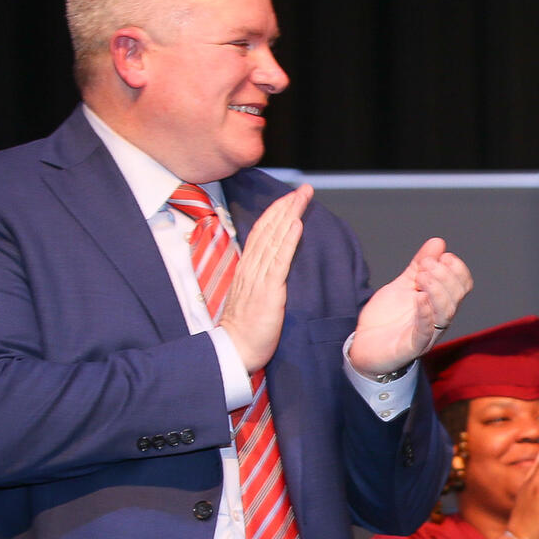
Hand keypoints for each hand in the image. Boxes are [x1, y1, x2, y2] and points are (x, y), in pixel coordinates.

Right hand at [221, 185, 309, 373]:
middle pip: (269, 229)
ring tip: (302, 198)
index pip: (262, 233)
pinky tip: (296, 225)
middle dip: (287, 206)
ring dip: (289, 215)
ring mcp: (258, 278)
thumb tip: (274, 268)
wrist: (234, 349)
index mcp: (248, 269)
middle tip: (303, 189)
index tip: (291, 197)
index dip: (276, 213)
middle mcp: (251, 268)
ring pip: (274, 239)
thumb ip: (261, 280)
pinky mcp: (268, 290)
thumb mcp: (252, 297)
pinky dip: (288, 241)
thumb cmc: (246, 329)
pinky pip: (279, 261)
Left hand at [351, 237, 474, 377]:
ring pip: (446, 313)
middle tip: (425, 265)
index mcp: (440, 303)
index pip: (463, 285)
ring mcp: (427, 334)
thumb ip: (419, 266)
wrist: (362, 345)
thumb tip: (438, 243)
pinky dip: (425, 314)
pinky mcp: (411, 347)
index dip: (456, 268)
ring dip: (436, 290)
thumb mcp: (402, 285)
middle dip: (444, 276)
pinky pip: (425, 332)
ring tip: (421, 277)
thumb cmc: (386, 318)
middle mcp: (438, 319)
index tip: (440, 255)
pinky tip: (419, 298)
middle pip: (457, 297)